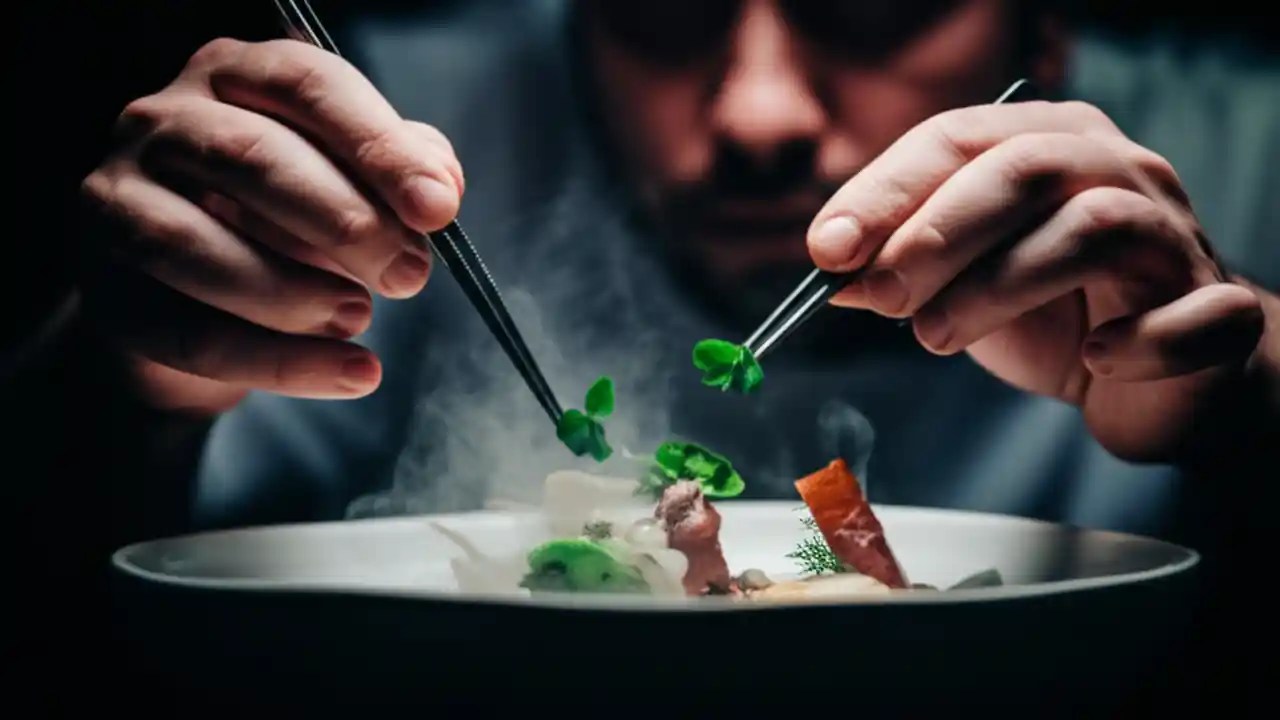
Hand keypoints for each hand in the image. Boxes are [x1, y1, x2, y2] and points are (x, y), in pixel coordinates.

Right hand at [80, 38, 462, 412]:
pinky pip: (191, 334)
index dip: (379, 147)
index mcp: (234, 76)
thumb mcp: (349, 179)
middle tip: (409, 274)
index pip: (307, 86)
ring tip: (361, 317)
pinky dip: (280, 362)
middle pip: (254, 158)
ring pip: (201, 248)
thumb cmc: (286, 222)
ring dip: (299, 292)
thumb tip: (439, 186)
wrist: (199, 305)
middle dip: (347, 222)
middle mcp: (162, 124)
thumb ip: (400, 169)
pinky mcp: (108, 292)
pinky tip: (350, 372)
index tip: (438, 208)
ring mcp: (119, 203)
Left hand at [807, 100, 1270, 462]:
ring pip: (1094, 226)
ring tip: (937, 337)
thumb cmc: (1056, 314)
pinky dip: (1136, 340)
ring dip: (1000, 283)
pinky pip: (1188, 316)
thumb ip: (902, 271)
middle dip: (935, 233)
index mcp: (1047, 144)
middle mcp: (1117, 172)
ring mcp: (1175, 237)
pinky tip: (1094, 356)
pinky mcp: (1218, 312)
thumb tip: (834, 272)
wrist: (1163, 379)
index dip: (885, 191)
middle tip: (879, 295)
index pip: (957, 138)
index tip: (826, 248)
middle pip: (1022, 168)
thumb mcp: (959, 287)